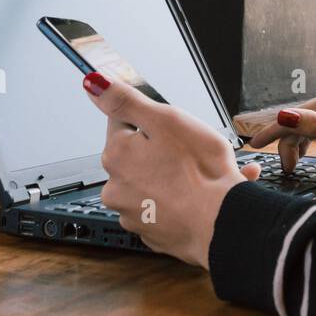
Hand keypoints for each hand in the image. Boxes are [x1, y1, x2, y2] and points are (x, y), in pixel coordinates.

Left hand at [82, 71, 258, 268]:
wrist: (223, 223)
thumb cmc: (201, 173)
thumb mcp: (167, 120)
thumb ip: (126, 101)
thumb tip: (92, 84)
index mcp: (117, 154)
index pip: (124, 122)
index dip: (153, 121)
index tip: (173, 128)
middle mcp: (116, 186)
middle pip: (139, 154)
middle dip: (166, 150)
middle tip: (195, 151)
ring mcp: (134, 213)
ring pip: (155, 182)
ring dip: (178, 176)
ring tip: (209, 174)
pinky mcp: (153, 232)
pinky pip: (167, 207)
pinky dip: (184, 199)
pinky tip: (208, 194)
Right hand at [245, 82, 315, 182]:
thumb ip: (312, 127)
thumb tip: (284, 115)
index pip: (293, 116)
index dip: (271, 132)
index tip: (253, 145)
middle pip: (301, 119)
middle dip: (290, 143)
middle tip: (289, 169)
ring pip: (312, 122)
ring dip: (301, 142)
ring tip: (297, 163)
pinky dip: (314, 137)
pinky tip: (312, 150)